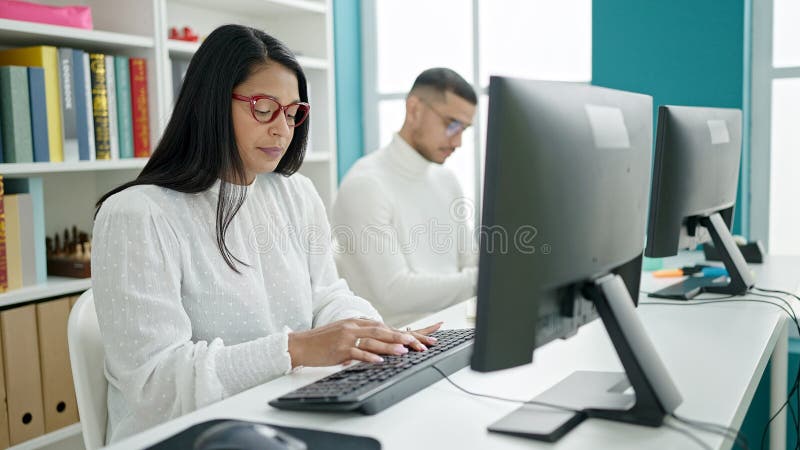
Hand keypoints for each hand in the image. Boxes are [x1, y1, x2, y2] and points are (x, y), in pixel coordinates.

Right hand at [287, 318, 439, 367]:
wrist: (300, 344)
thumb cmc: (323, 341)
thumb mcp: (345, 333)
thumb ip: (363, 335)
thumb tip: (382, 343)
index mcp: (358, 322)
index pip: (386, 326)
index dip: (406, 331)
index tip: (423, 336)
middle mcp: (354, 327)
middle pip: (383, 331)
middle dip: (404, 337)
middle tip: (421, 344)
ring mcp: (346, 337)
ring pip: (373, 340)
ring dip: (390, 346)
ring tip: (405, 350)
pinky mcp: (339, 349)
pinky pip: (357, 353)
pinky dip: (369, 356)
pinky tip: (379, 360)